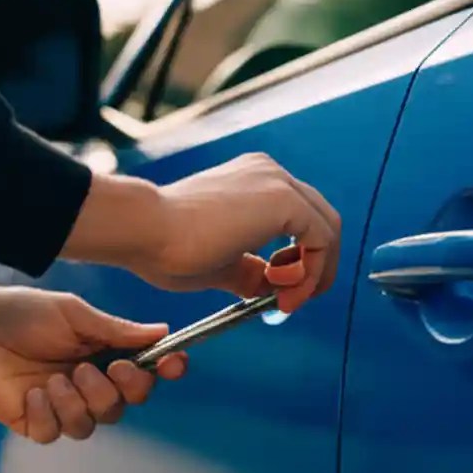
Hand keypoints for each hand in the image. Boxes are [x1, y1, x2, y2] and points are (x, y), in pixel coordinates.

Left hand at [0, 276, 186, 442]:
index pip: (144, 373)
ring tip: (54, 378)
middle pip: (123, 405)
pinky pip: (55, 433)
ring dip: (77, 402)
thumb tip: (161, 333)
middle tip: (91, 368)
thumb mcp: (74, 315)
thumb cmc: (24, 315)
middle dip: (115, 390)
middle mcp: (86, 385)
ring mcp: (61, 407)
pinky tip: (32, 393)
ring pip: (92, 425)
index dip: (163, 371)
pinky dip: (48, 413)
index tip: (173, 363)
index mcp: (102, 357)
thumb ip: (116, 330)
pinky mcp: (34, 423)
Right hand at [62, 153, 339, 311]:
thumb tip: (268, 288)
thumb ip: (250, 272)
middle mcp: (268, 173)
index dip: (299, 262)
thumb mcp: (219, 264)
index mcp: (252, 181)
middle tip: (291, 299)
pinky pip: (321, 239)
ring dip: (314, 272)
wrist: (145, 229)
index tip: (279, 292)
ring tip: (284, 299)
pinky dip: (312, 271)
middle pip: (320, 221)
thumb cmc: (165, 245)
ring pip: (326, 229)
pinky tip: (284, 291)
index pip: (298, 220)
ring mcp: (277, 182)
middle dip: (313, 267)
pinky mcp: (284, 200)